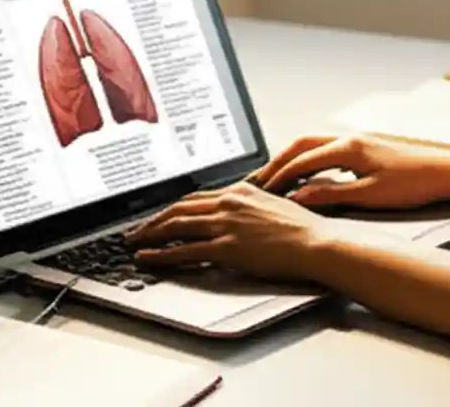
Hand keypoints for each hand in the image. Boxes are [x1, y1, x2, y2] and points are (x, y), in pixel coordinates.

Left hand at [126, 183, 327, 281]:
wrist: (315, 243)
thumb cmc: (303, 229)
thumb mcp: (273, 205)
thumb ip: (250, 206)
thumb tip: (237, 214)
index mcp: (240, 190)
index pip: (195, 197)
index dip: (171, 208)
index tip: (160, 216)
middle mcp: (229, 202)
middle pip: (179, 208)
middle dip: (153, 220)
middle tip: (136, 230)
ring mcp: (226, 224)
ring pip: (176, 226)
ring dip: (150, 235)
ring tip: (134, 244)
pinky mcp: (227, 247)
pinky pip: (185, 250)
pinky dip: (161, 254)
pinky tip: (148, 257)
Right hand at [248, 135, 449, 209]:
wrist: (446, 172)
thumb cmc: (414, 184)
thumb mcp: (369, 195)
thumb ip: (331, 196)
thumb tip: (298, 197)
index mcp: (348, 149)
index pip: (302, 161)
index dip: (278, 177)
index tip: (261, 190)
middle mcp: (351, 139)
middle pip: (302, 144)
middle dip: (278, 161)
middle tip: (260, 179)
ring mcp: (360, 141)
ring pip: (316, 144)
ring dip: (294, 158)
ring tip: (278, 177)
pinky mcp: (369, 147)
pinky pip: (330, 148)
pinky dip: (312, 159)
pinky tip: (312, 174)